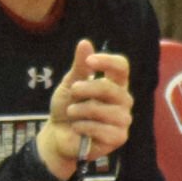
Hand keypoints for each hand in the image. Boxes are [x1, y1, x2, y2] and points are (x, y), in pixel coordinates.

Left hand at [41, 39, 134, 169]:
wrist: (58, 136)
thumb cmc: (67, 107)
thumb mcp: (69, 85)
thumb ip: (79, 67)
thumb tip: (85, 43)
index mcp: (114, 83)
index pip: (122, 66)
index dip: (108, 61)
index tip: (89, 62)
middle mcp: (123, 100)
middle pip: (112, 88)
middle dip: (87, 89)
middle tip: (73, 91)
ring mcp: (123, 119)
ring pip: (107, 110)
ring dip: (83, 110)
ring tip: (72, 113)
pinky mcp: (119, 137)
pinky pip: (104, 130)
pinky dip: (85, 127)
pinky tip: (78, 128)